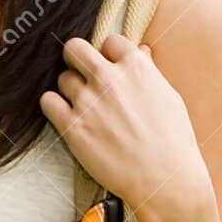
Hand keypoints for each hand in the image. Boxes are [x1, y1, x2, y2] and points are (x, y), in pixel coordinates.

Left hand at [40, 33, 212, 221]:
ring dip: (70, 89)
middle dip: (77, 59)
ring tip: (84, 107)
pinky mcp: (73, 126)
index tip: (110, 67)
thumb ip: (149, 70)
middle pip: (74, 48)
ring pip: (63, 78)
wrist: (165, 181)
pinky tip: (67, 116)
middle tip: (82, 75)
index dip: (108, 54)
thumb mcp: (169, 97)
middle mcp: (109, 79)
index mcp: (136, 67)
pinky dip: (54, 106)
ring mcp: (88, 101)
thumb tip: (141, 49)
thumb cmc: (173, 141)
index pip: (109, 40)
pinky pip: (48, 101)